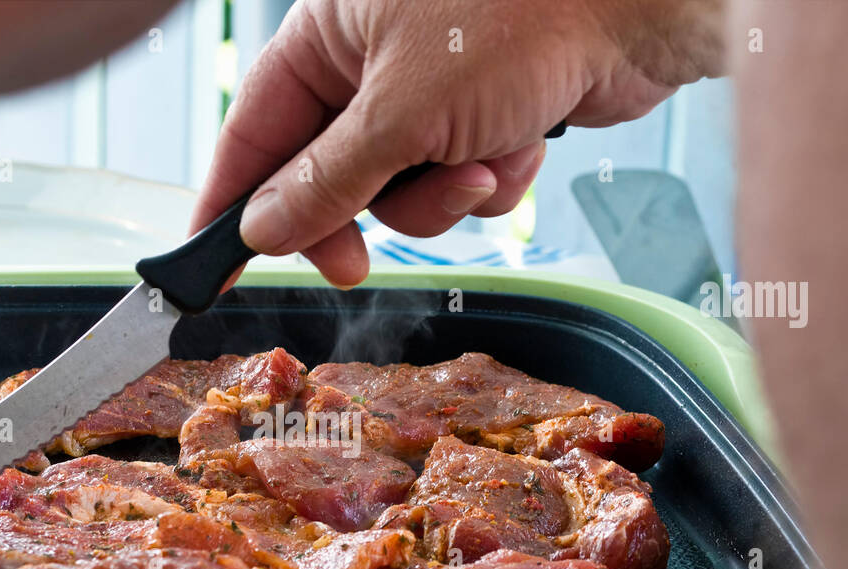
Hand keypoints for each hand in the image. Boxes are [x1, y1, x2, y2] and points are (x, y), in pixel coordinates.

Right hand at [193, 0, 723, 287]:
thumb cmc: (520, 18)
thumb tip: (262, 230)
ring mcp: (427, 95)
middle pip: (324, 177)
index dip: (231, 203)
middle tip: (356, 264)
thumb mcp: (403, 113)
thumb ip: (326, 181)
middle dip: (359, 216)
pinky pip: (455, 184)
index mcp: (327, 37)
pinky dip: (487, 182)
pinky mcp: (480, 118)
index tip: (210, 263)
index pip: (252, 132)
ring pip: (396, 193)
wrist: (637, 8)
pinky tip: (519, 147)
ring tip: (480, 164)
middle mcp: (369, 65)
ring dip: (439, 198)